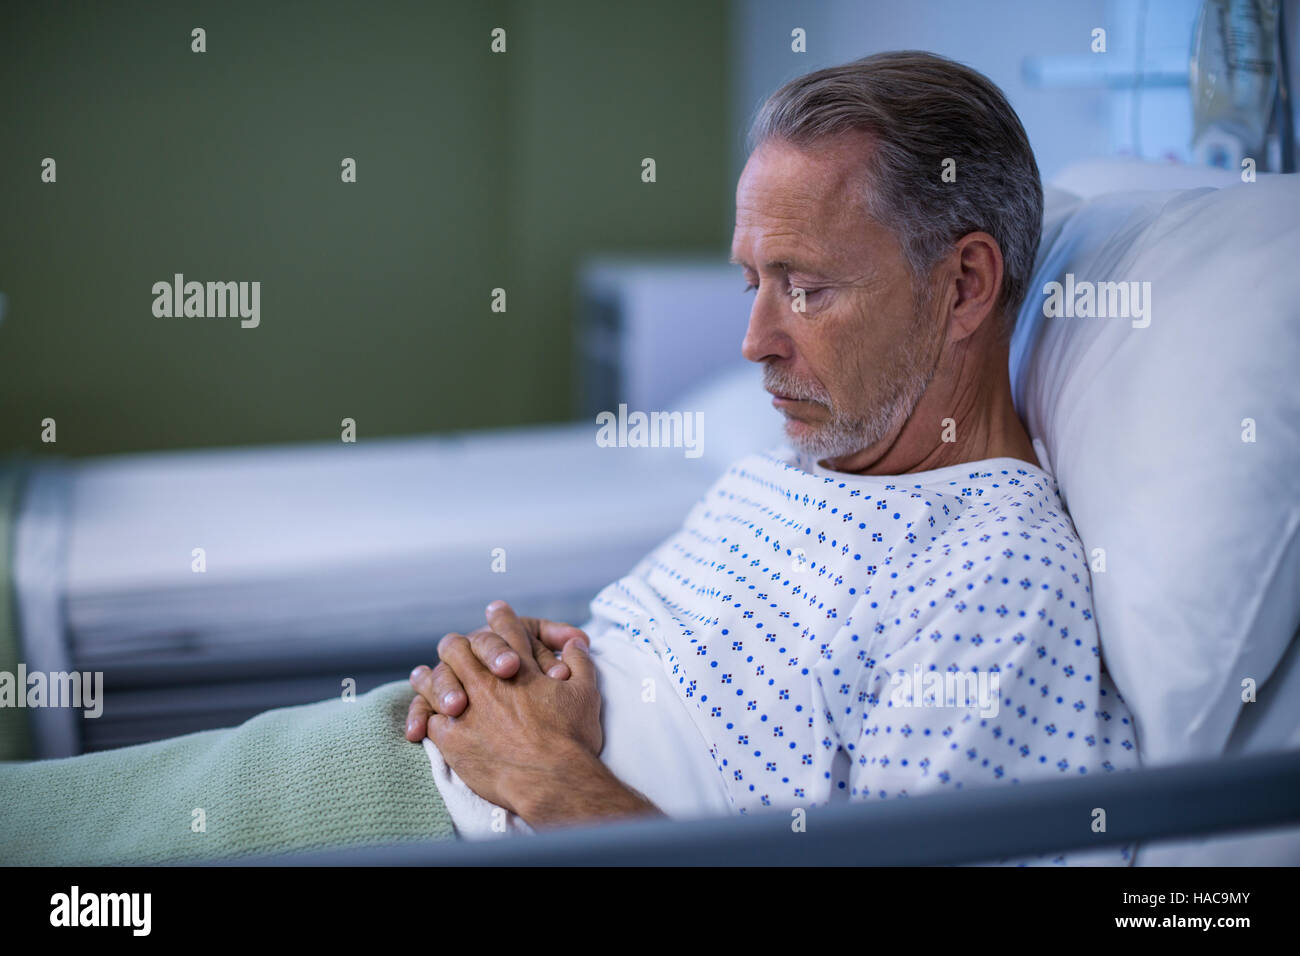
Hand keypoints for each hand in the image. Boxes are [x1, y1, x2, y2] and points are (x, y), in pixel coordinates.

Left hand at [416, 602, 654, 825]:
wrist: (552, 781)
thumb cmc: (572, 738)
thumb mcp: (585, 692)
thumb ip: (579, 661)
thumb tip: (577, 643)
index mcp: (519, 665)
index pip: (506, 628)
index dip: (501, 616)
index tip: (495, 610)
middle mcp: (487, 681)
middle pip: (459, 647)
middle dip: (458, 645)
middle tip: (457, 647)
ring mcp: (466, 708)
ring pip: (435, 680)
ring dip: (431, 677)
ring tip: (423, 675)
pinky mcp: (452, 739)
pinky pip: (429, 718)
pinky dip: (426, 716)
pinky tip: (425, 719)